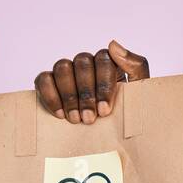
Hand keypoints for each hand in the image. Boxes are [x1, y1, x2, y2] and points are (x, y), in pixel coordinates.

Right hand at [34, 40, 149, 123]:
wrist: (114, 137)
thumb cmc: (127, 113)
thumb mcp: (138, 92)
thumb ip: (135, 66)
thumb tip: (113, 45)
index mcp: (109, 63)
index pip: (103, 59)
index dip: (103, 85)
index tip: (105, 110)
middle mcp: (87, 64)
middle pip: (82, 63)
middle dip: (86, 94)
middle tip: (89, 119)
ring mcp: (67, 72)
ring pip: (62, 68)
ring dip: (69, 95)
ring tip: (76, 119)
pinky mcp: (49, 82)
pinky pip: (43, 79)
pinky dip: (50, 96)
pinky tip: (60, 114)